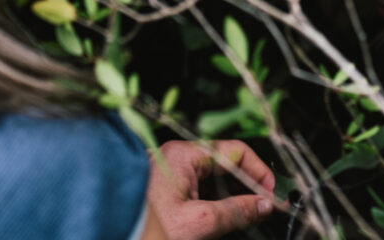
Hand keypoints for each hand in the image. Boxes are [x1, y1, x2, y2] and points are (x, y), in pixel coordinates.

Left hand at [144, 140, 276, 239]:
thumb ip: (236, 211)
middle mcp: (174, 157)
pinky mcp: (162, 189)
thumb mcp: (198, 223)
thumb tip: (264, 204)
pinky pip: (195, 188)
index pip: (235, 152)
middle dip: (245, 186)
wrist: (111, 235)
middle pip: (223, 164)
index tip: (272, 195)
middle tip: (263, 206)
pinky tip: (221, 217)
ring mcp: (167, 172)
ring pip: (210, 178)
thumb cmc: (146, 229)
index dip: (258, 172)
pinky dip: (212, 201)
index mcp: (183, 155)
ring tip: (244, 215)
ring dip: (229, 196)